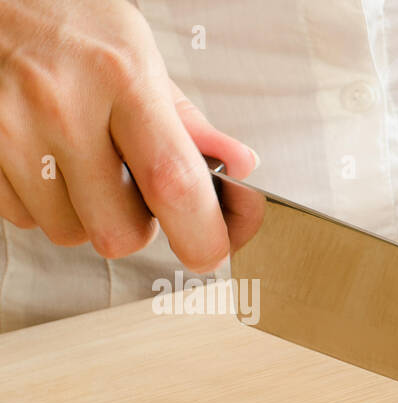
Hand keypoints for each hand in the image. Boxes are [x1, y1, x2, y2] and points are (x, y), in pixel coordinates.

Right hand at [0, 0, 257, 271]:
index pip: (174, 182)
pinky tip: (43, 158)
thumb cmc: (67, 21)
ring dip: (85, 213)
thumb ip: (188, 121)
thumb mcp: (137, 55)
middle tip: (131, 186)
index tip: (212, 251)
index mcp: (122, 78)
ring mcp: (9, 129)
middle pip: (119, 231)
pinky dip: (41, 202)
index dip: (203, 234)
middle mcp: (61, 104)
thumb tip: (240, 166)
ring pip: (69, 232)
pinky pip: (23, 218)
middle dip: (136, 224)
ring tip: (79, 160)